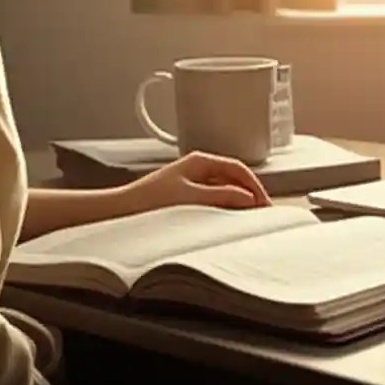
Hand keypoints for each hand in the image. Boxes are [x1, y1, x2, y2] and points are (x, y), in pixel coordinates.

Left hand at [121, 151, 271, 213]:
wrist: (120, 211)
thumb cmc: (149, 200)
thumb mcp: (191, 198)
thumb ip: (222, 197)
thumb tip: (249, 199)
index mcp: (200, 161)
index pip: (238, 169)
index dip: (254, 186)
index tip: (264, 205)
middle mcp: (198, 169)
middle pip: (233, 179)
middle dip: (249, 195)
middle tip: (261, 215)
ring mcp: (192, 183)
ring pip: (224, 191)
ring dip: (237, 203)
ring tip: (247, 220)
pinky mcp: (187, 198)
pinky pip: (213, 201)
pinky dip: (224, 209)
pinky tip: (228, 222)